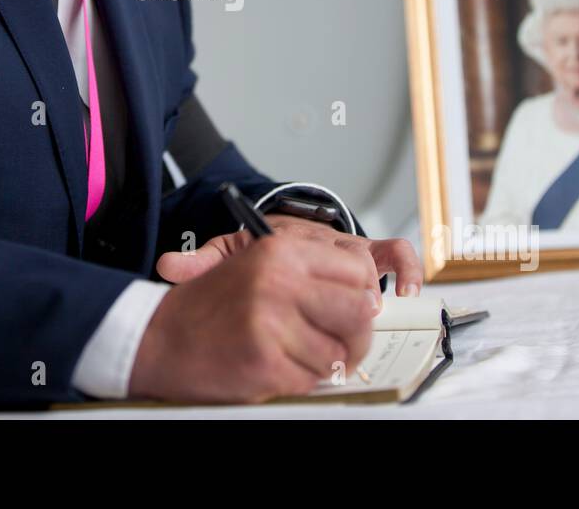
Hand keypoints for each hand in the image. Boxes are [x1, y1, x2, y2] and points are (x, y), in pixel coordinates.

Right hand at [129, 233, 378, 403]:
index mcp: (281, 251)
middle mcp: (280, 281)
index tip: (355, 311)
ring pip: (338, 354)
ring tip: (296, 357)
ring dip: (324, 364)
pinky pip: (312, 381)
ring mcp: (273, 324)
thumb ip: (309, 274)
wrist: (156, 337)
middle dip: (358, 336)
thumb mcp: (254, 265)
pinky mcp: (266, 363)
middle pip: (359, 313)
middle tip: (342, 345)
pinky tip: (276, 369)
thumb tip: (370, 299)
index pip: (358, 271)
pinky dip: (300, 382)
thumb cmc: (207, 305)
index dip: (363, 297)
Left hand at [156, 214, 424, 303]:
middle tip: (345, 343)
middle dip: (351, 308)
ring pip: (372, 265)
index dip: (313, 288)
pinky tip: (410, 294)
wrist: (276, 236)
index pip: (306, 254)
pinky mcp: (371, 254)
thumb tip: (168, 265)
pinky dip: (407, 270)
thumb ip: (202, 264)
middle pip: (347, 269)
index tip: (308, 318)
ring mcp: (349, 248)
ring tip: (368, 327)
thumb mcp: (226, 258)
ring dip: (373, 295)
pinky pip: (397, 254)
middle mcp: (322, 243)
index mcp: (287, 242)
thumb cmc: (257, 256)